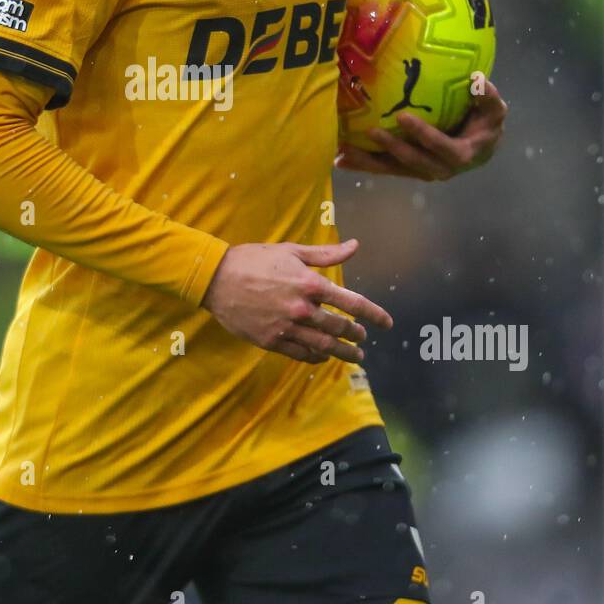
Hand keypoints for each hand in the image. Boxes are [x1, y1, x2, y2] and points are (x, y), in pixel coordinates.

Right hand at [201, 238, 392, 364]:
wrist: (216, 278)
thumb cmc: (254, 259)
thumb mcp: (291, 251)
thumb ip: (326, 254)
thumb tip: (355, 246)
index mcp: (310, 284)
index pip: (353, 303)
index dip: (374, 315)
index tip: (387, 323)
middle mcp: (303, 309)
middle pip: (341, 328)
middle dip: (356, 335)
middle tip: (363, 339)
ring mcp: (287, 327)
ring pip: (324, 347)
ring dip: (344, 353)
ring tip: (355, 357)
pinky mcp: (271, 341)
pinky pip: (301, 354)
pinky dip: (317, 357)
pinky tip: (324, 357)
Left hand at [334, 79, 507, 181]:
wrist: (481, 148)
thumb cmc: (486, 125)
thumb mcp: (494, 111)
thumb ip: (488, 97)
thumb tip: (478, 80)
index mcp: (462, 155)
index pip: (442, 147)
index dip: (423, 135)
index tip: (402, 117)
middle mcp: (440, 169)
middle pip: (413, 163)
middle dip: (391, 149)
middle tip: (370, 131)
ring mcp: (422, 171)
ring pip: (393, 169)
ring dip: (368, 162)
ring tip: (343, 152)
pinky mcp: (407, 170)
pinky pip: (384, 168)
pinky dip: (363, 164)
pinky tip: (340, 158)